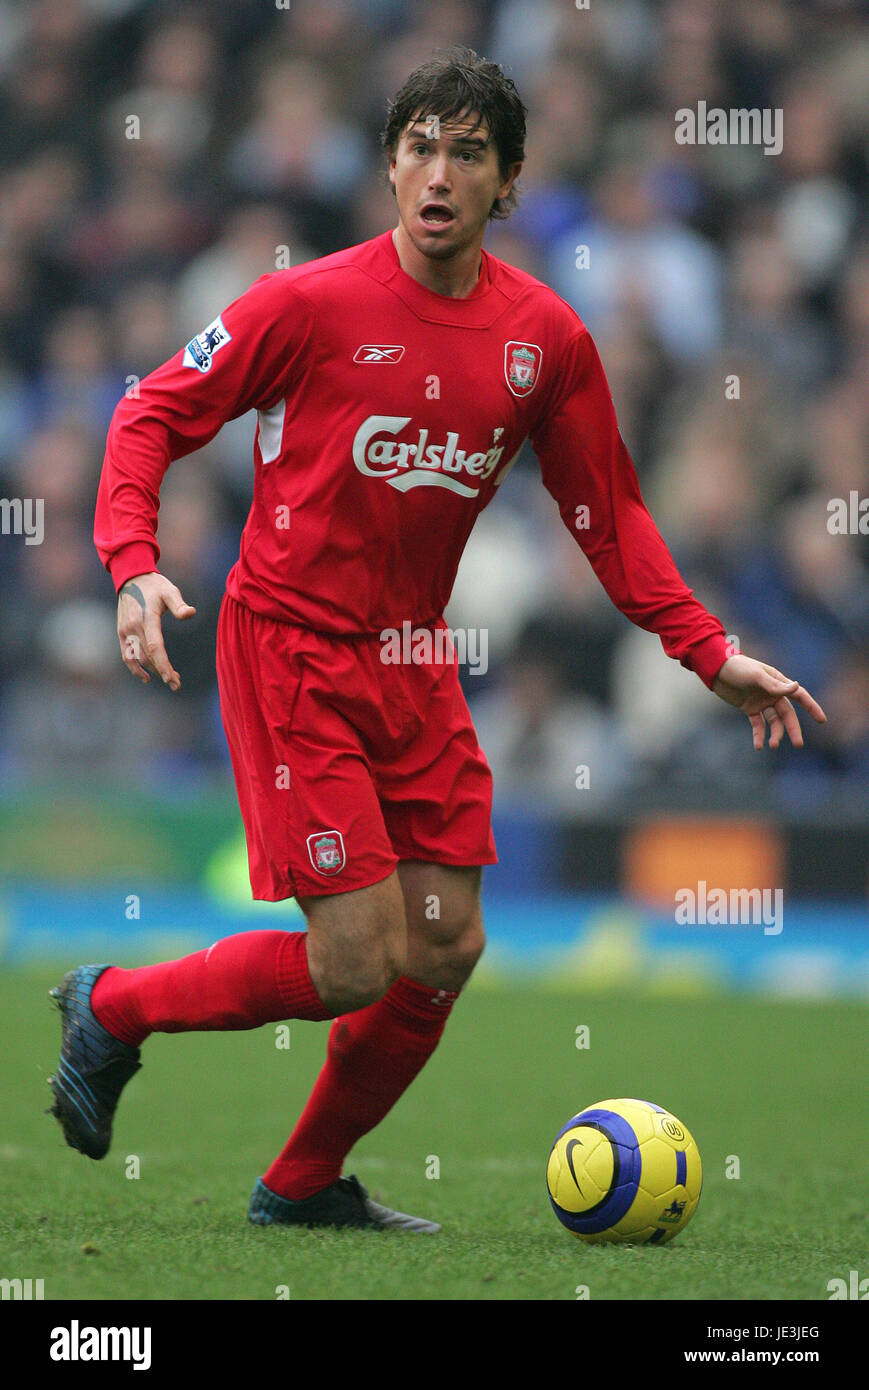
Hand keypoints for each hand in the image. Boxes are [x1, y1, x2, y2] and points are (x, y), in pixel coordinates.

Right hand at [117, 571, 195, 690]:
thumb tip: (191, 613)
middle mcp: (133, 626)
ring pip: (139, 658)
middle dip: (163, 672)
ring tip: (170, 678)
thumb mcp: (170, 591)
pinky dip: (135, 669)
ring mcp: (125, 631)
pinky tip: (147, 678)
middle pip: (148, 656)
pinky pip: (126, 655)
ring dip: (153, 671)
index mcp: (147, 617)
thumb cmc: (155, 586)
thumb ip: (179, 605)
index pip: (155, 646)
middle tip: (177, 683)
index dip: (163, 664)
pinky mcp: (121, 633)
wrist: (131, 578)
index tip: (171, 679)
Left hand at [712, 654, 825, 749]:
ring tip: (772, 745)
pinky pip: (758, 724)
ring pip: (774, 721)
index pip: (799, 696)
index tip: (822, 720)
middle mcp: (773, 693)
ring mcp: (762, 702)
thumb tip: (797, 687)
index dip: (812, 707)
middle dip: (793, 729)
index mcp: (779, 682)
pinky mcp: (749, 708)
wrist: (717, 670)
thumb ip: (775, 685)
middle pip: (787, 714)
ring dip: (775, 734)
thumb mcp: (756, 676)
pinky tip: (759, 746)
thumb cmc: (738, 668)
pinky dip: (759, 735)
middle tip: (798, 744)